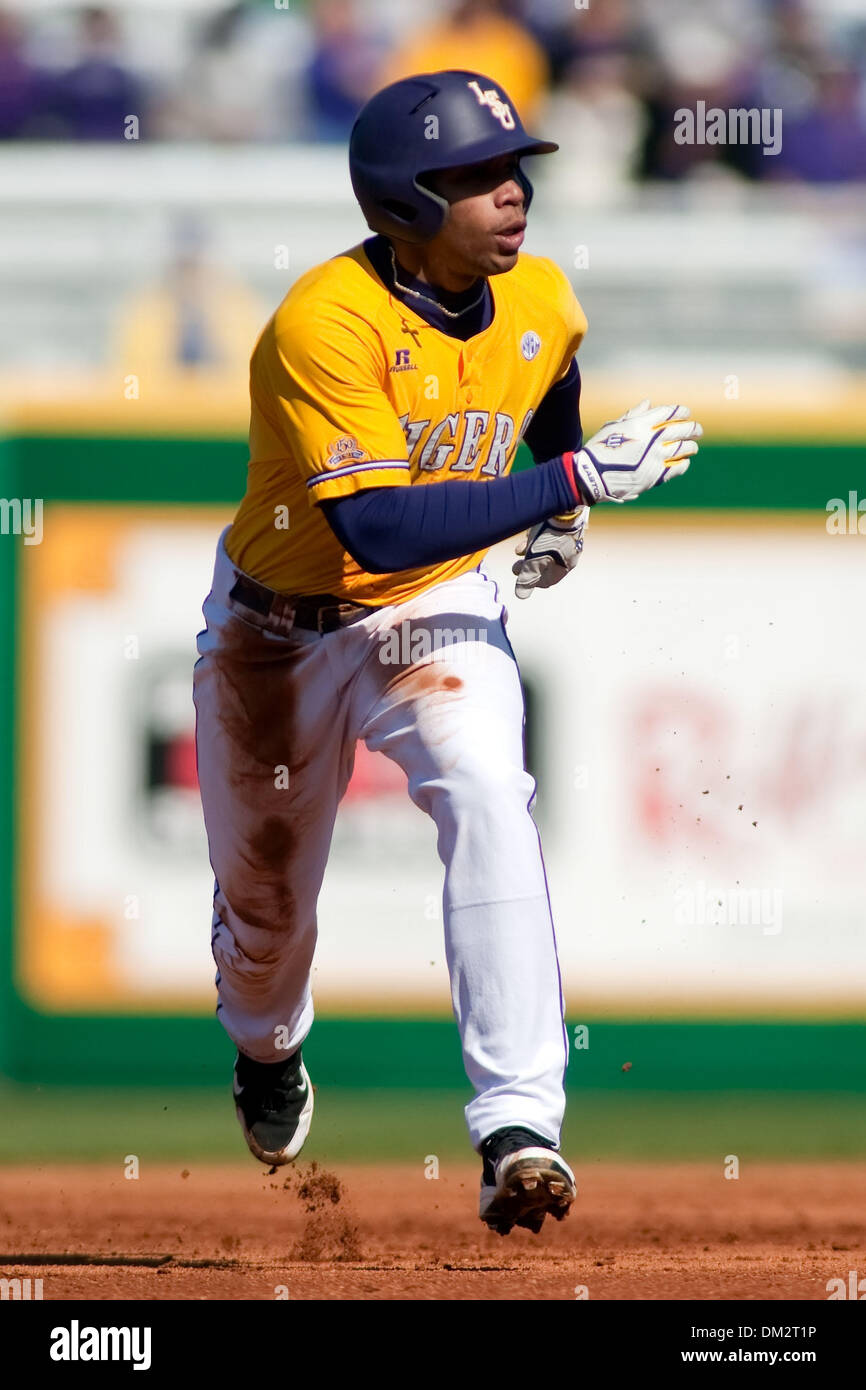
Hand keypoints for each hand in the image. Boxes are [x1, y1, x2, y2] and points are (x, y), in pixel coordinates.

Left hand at [512, 506, 588, 599]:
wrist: (563, 507)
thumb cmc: (551, 538)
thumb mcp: (537, 560)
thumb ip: (528, 577)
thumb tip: (521, 596)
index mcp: (565, 565)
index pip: (549, 581)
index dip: (533, 583)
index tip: (522, 580)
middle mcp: (567, 554)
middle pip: (545, 566)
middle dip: (528, 567)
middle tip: (515, 568)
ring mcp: (563, 540)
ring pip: (544, 551)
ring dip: (529, 554)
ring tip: (518, 552)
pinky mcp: (559, 527)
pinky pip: (545, 538)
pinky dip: (533, 541)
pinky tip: (525, 539)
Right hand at [573, 401, 701, 503]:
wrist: (591, 476)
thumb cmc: (599, 449)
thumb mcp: (613, 426)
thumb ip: (633, 415)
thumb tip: (648, 403)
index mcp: (641, 424)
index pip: (670, 413)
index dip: (682, 412)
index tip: (685, 413)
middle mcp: (651, 440)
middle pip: (682, 430)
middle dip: (693, 428)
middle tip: (697, 430)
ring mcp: (655, 458)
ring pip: (683, 448)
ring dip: (691, 446)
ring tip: (693, 446)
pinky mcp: (655, 476)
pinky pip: (677, 468)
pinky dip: (683, 463)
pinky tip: (684, 461)